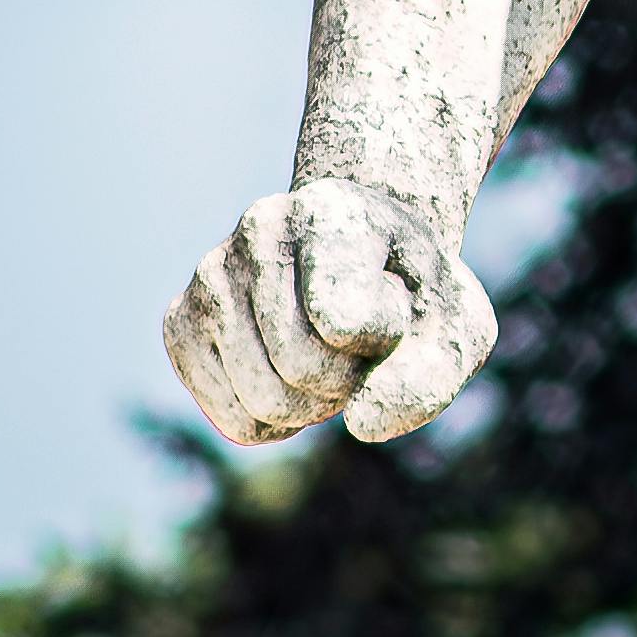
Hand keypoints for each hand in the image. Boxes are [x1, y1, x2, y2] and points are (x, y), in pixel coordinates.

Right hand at [162, 182, 497, 451]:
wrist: (367, 253)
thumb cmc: (413, 293)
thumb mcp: (457, 326)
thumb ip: (429, 377)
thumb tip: (361, 424)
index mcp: (330, 212)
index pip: (345, 323)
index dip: (384, 340)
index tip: (395, 304)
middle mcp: (258, 230)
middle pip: (301, 369)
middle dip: (348, 378)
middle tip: (361, 344)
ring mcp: (211, 275)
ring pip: (264, 403)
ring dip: (313, 404)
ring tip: (327, 353)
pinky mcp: (180, 323)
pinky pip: (235, 421)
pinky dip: (276, 422)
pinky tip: (290, 375)